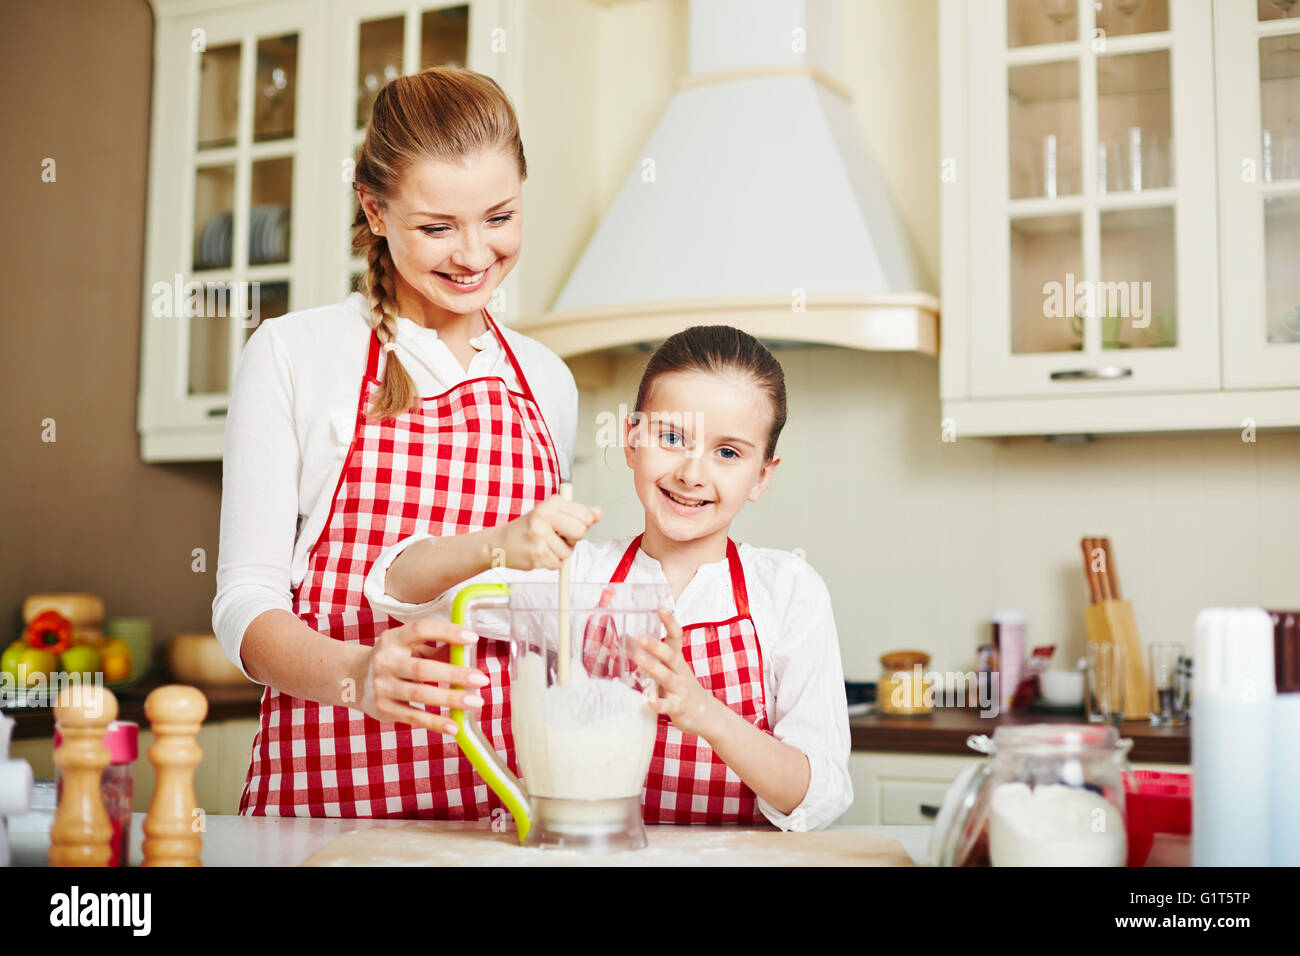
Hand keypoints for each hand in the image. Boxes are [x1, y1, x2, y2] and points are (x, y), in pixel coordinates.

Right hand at [356, 618, 489, 734]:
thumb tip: (468, 652)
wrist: (351, 679)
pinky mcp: (383, 710)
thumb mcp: (407, 647)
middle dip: (455, 674)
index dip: (448, 632)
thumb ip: (435, 649)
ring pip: (420, 695)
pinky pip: (414, 717)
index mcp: (393, 639)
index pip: (421, 629)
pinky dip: (436, 723)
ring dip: (451, 699)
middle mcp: (385, 661)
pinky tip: (455, 725)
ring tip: (476, 702)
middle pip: (422, 668)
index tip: (472, 639)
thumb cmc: (392, 659)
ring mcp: (382, 687)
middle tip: (481, 679)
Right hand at [489, 493, 601, 569]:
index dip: (584, 523)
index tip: (570, 524)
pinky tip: (539, 553)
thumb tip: (598, 513)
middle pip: (581, 531)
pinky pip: (558, 564)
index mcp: (551, 503)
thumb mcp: (553, 513)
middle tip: (560, 537)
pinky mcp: (537, 555)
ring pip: (569, 551)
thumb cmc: (529, 528)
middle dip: (574, 539)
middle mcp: (544, 516)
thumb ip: (578, 513)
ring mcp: (540, 536)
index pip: (586, 515)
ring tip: (545, 545)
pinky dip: (551, 562)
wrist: (500, 543)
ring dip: (560, 552)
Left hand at [632, 607, 718, 737]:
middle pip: (670, 655)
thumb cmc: (681, 686)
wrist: (706, 714)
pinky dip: (658, 703)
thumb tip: (625, 637)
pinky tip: (648, 701)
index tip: (661, 608)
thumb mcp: (669, 667)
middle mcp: (680, 671)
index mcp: (678, 659)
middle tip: (640, 636)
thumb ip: (650, 653)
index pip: (676, 636)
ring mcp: (680, 689)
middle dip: (656, 645)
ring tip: (638, 658)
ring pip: (667, 676)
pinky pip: (668, 704)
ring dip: (653, 667)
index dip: (669, 622)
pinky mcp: (679, 706)